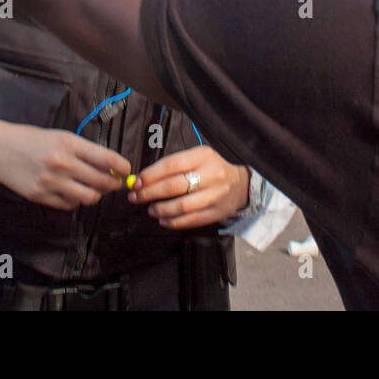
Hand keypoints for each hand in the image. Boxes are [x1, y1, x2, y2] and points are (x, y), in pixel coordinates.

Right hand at [0, 119, 129, 210]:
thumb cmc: (31, 139)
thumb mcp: (60, 136)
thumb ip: (83, 151)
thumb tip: (110, 166)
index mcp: (69, 143)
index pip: (107, 158)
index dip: (122, 167)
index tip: (126, 170)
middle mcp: (62, 163)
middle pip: (102, 181)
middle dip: (113, 183)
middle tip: (115, 182)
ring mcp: (51, 182)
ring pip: (89, 197)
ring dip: (96, 194)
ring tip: (94, 188)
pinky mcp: (40, 196)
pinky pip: (69, 205)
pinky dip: (75, 200)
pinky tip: (71, 191)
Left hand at [129, 146, 248, 229]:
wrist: (241, 183)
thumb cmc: (211, 168)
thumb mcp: (197, 157)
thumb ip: (173, 166)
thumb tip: (143, 178)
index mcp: (203, 156)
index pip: (171, 165)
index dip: (151, 175)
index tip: (137, 181)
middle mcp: (212, 174)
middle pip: (174, 186)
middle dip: (150, 193)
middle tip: (136, 197)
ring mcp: (216, 195)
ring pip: (182, 206)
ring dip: (161, 209)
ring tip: (150, 209)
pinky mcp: (218, 212)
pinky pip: (192, 220)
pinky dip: (174, 222)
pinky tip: (163, 220)